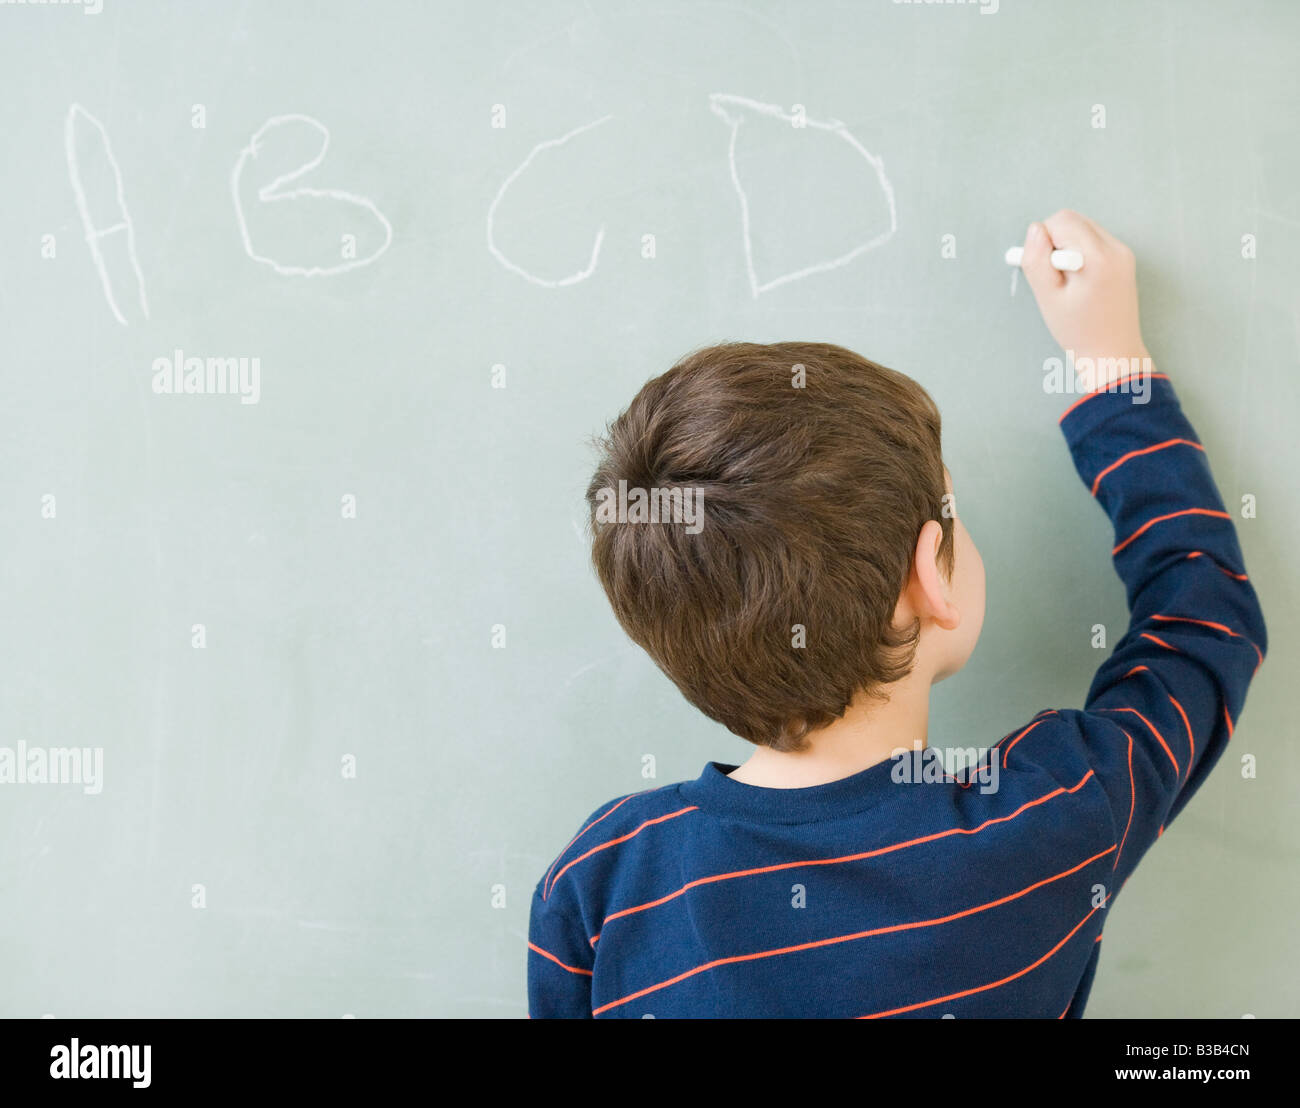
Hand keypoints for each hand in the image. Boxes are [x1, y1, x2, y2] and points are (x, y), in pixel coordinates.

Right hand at [1021, 210, 1150, 389]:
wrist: (1113, 353)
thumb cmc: (1079, 331)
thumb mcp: (1048, 298)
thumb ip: (1037, 260)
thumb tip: (1034, 229)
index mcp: (1098, 258)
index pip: (1062, 221)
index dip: (1043, 241)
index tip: (1043, 269)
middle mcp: (1116, 249)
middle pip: (1073, 220)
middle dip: (1054, 241)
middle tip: (1052, 275)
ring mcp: (1123, 252)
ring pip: (1082, 228)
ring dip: (1066, 247)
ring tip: (1066, 281)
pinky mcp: (1124, 259)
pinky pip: (1093, 240)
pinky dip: (1079, 253)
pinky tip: (1078, 281)